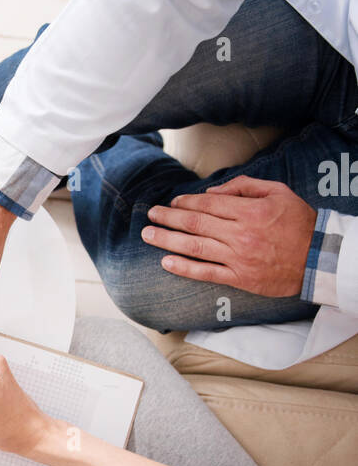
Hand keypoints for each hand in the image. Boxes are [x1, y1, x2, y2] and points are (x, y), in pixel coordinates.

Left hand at [141, 177, 315, 296]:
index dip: (185, 203)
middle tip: (150, 215)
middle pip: (195, 224)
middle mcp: (240, 234)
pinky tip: (166, 262)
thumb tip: (211, 194)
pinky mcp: (240, 278)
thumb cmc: (299, 222)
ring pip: (195, 247)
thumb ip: (243, 187)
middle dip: (168, 218)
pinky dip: (184, 268)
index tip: (171, 203)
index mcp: (249, 211)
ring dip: (167, 240)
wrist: (319, 258)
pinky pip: (206, 273)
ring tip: (148, 235)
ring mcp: (238, 258)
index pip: (207, 206)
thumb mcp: (277, 192)